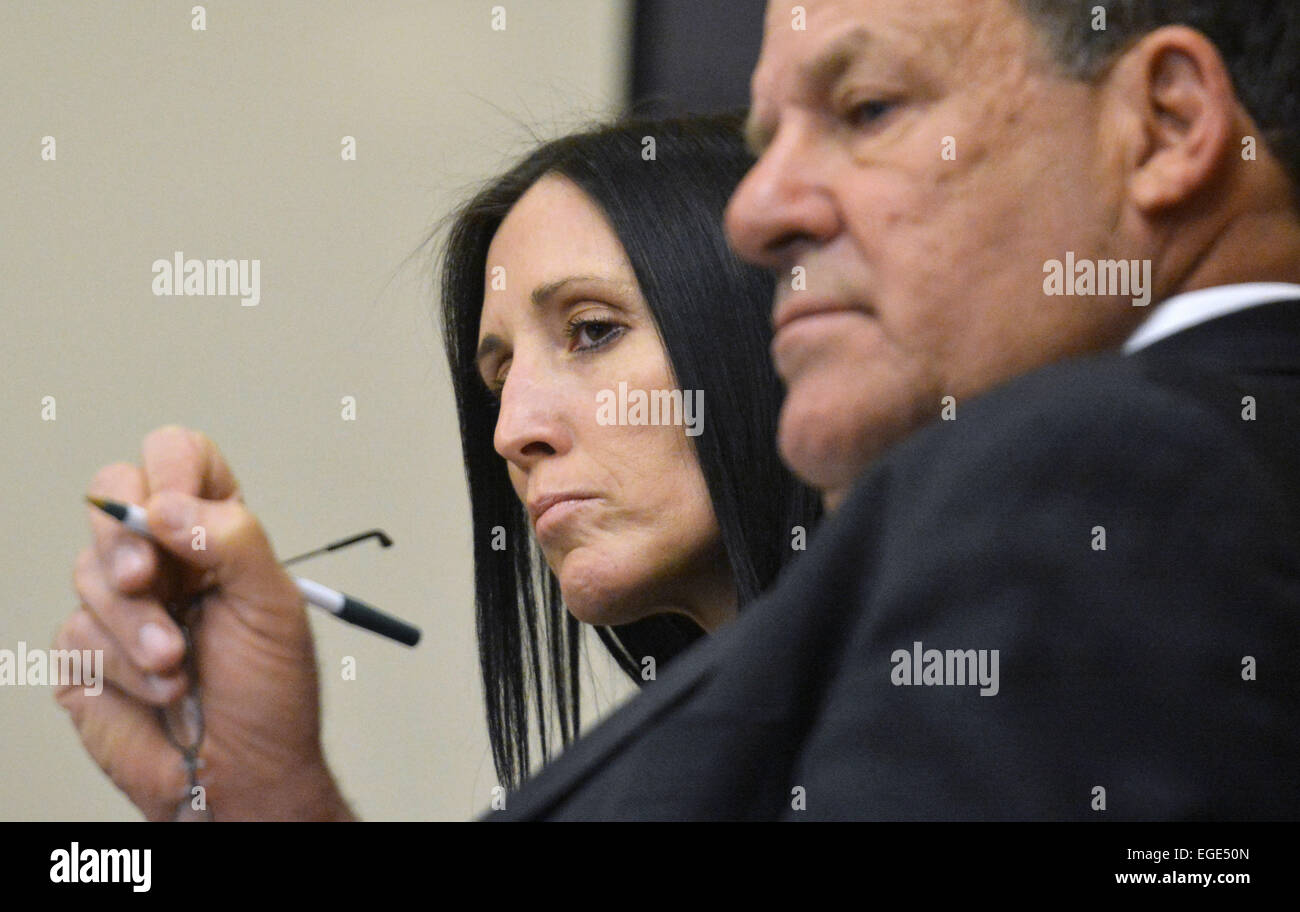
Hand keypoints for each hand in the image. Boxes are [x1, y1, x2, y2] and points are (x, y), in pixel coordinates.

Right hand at [57, 425, 354, 819]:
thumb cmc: (270, 695)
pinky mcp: (86, 652)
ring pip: (89, 569)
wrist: (241, 776)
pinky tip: (162, 690)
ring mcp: (120, 603)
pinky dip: (123, 665)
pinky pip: (77, 634)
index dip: (169, 467)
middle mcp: (164, 558)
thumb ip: (231, 541)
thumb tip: (166, 502)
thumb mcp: (275, 607)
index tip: (172, 510)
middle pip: (113, 495)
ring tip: (178, 663)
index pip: (179, 459)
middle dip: (126, 541)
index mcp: (214, 534)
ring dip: (137, 623)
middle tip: (150, 582)